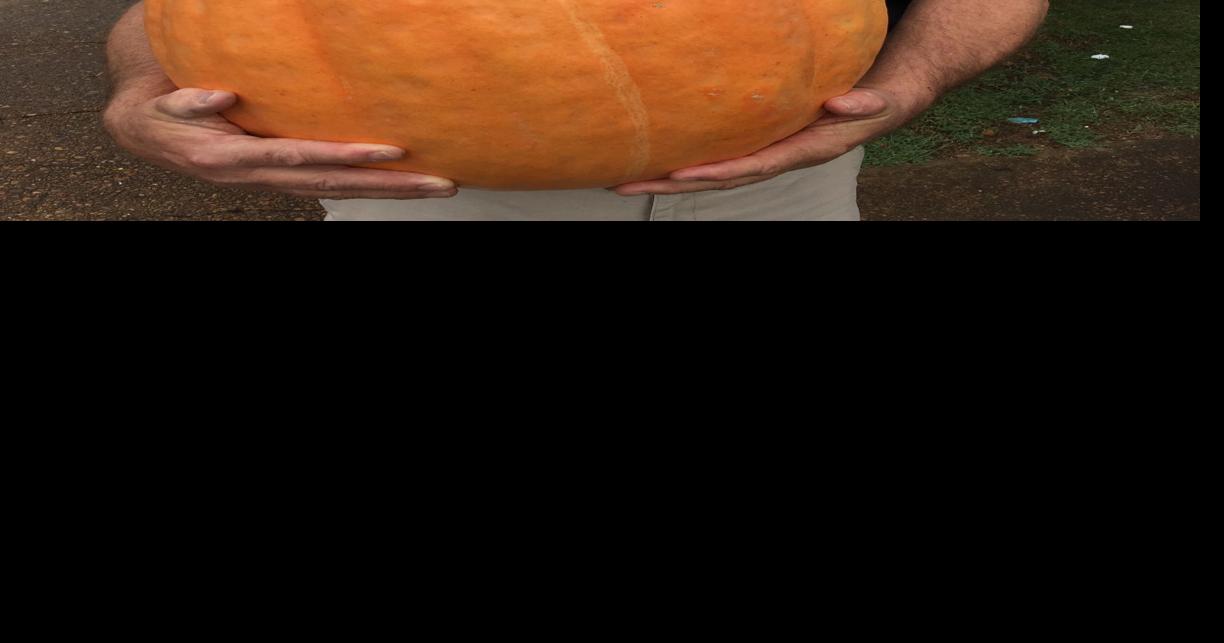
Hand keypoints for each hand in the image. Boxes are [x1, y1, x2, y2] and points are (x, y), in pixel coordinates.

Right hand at [103, 88, 457, 199]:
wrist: (143, 131)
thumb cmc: (161, 111)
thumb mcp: (166, 105)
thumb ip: (190, 102)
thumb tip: (220, 95)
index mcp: (234, 159)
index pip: (303, 157)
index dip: (346, 157)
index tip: (390, 151)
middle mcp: (263, 176)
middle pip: (338, 185)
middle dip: (392, 186)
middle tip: (441, 182)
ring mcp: (277, 182)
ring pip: (343, 191)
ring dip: (393, 191)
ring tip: (438, 185)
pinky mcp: (284, 178)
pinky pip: (333, 187)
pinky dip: (370, 187)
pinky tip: (404, 184)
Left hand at [613, 87, 909, 195]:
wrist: (872, 109)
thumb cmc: (870, 104)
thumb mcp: (873, 104)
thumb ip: (861, 105)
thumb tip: (840, 105)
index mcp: (798, 152)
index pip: (750, 167)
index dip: (716, 174)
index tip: (681, 175)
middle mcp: (772, 160)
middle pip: (715, 179)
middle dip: (670, 184)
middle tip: (624, 184)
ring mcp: (759, 155)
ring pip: (707, 172)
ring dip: (664, 177)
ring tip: (621, 177)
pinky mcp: (752, 145)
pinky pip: (714, 157)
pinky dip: (682, 162)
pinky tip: (653, 157)